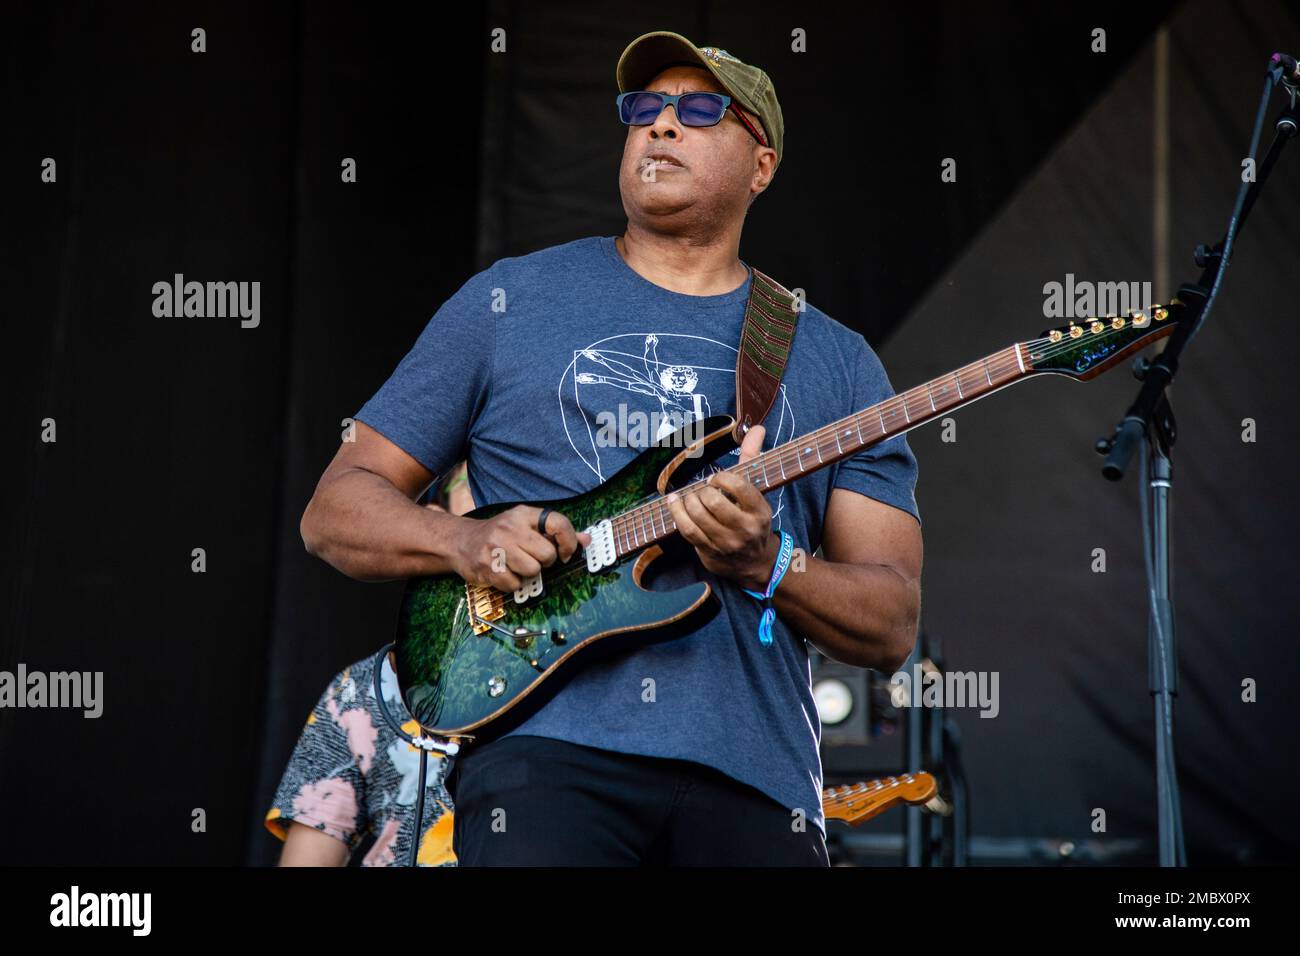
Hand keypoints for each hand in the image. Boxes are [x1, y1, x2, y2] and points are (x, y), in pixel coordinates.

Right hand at [452, 506, 590, 591]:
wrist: (460, 541)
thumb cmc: (500, 535)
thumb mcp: (526, 526)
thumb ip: (556, 533)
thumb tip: (587, 540)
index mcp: (523, 514)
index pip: (558, 523)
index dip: (569, 541)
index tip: (566, 553)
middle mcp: (510, 527)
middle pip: (547, 554)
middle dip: (544, 562)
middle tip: (530, 558)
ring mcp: (497, 547)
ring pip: (533, 571)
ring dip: (527, 574)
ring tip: (515, 565)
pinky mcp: (487, 567)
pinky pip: (515, 585)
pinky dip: (512, 584)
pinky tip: (502, 573)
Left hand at [665, 425, 778, 590]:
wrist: (755, 563)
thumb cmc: (753, 520)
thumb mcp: (757, 492)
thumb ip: (752, 459)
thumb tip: (756, 428)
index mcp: (760, 510)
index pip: (738, 486)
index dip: (721, 478)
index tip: (716, 479)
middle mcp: (745, 528)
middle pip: (714, 501)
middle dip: (703, 490)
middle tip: (703, 490)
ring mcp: (726, 542)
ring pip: (698, 515)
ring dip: (688, 500)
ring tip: (689, 496)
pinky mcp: (709, 551)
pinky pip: (687, 529)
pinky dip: (676, 513)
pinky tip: (673, 503)